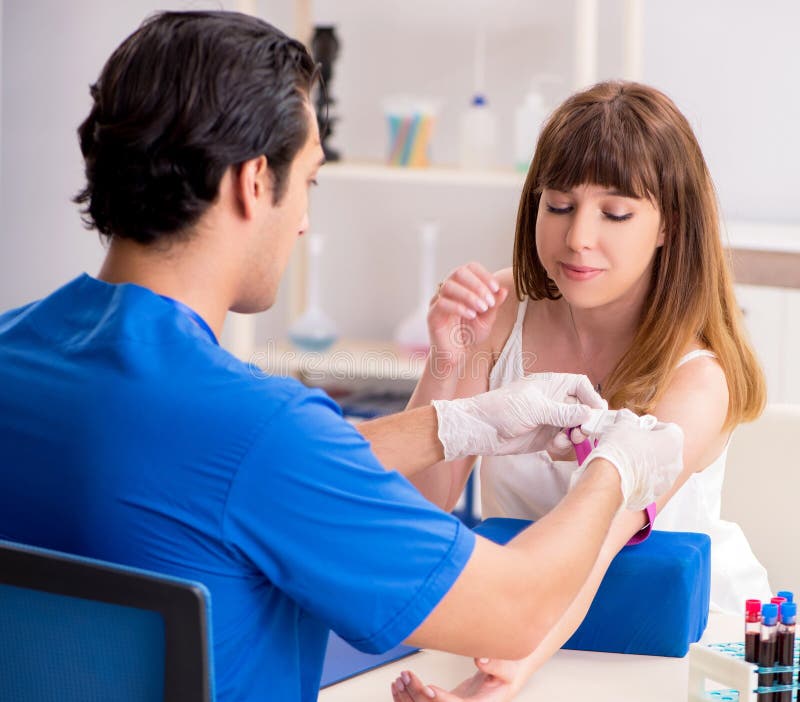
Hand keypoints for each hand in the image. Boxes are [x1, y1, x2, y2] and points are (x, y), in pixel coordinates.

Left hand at [390, 662, 515, 701]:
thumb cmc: (509, 670)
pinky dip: (410, 696)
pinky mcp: (446, 701)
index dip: (441, 700)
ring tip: (401, 678)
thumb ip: (497, 665)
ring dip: (410, 697)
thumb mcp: (508, 667)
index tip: (428, 688)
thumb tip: (481, 660)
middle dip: (419, 695)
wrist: (507, 674)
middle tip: (407, 676)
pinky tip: (400, 685)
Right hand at [428, 263, 507, 372]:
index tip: (496, 288)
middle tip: (488, 301)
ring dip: (469, 295)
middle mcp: (447, 291)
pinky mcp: (432, 315)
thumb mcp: (487, 318)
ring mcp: (437, 302)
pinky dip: (459, 307)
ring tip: (482, 309)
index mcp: (461, 287)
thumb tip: (503, 290)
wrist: (457, 355)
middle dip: (477, 284)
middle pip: (458, 272)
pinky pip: (442, 304)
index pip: (469, 268)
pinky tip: (471, 315)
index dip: (483, 274)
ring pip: (449, 286)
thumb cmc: (470, 335)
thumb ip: (493, 304)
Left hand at [432, 373, 605, 460]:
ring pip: (575, 428)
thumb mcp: (536, 408)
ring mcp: (550, 420)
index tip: (598, 412)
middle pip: (582, 409)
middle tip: (584, 432)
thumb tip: (588, 414)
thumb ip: (563, 412)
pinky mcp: (545, 438)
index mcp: (552, 385)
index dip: (592, 397)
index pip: (580, 386)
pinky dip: (564, 444)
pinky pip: (564, 442)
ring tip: (569, 439)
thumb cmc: (503, 408)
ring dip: (576, 435)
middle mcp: (554, 401)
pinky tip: (555, 445)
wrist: (481, 429)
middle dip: (587, 421)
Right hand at [570, 408, 683, 508]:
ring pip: (659, 467)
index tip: (639, 428)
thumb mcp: (622, 424)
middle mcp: (676, 462)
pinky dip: (641, 477)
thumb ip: (628, 419)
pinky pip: (650, 481)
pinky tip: (625, 472)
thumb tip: (626, 418)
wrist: (610, 479)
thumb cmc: (620, 450)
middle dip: (650, 444)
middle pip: (665, 448)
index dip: (651, 426)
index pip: (668, 428)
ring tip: (627, 458)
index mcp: (674, 441)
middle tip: (631, 442)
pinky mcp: (655, 494)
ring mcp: (667, 481)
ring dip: (647, 462)